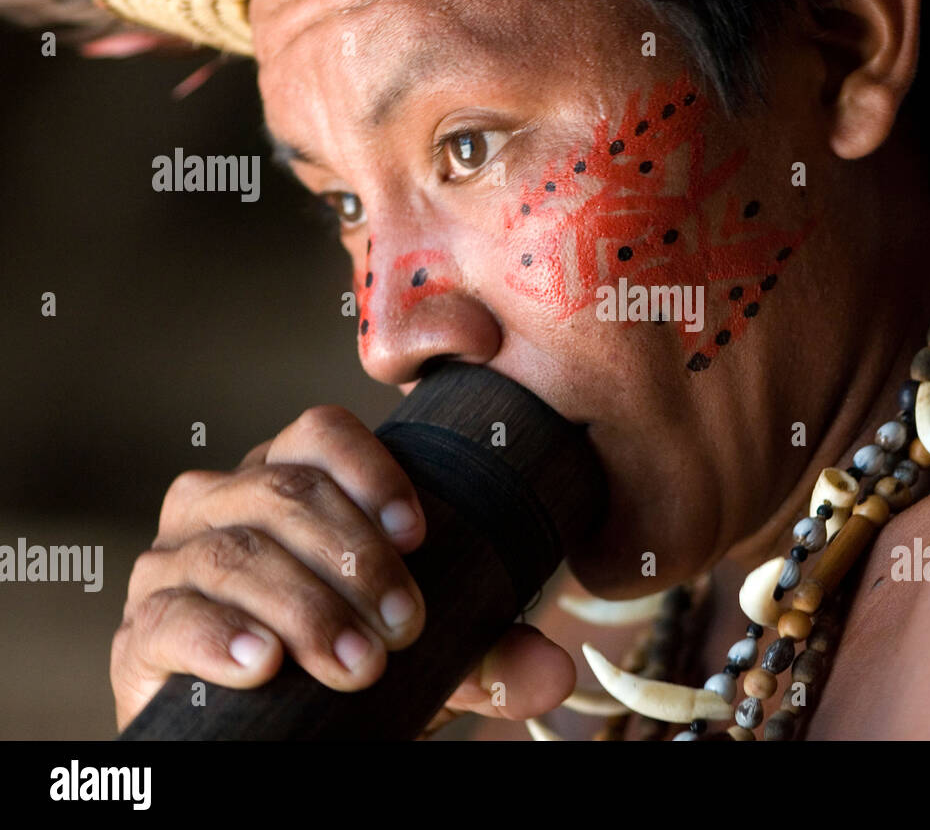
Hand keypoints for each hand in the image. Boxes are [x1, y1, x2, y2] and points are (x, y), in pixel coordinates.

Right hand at [111, 405, 574, 734]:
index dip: (371, 472)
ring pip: (236, 552)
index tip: (421, 534)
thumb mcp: (426, 658)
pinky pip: (172, 616)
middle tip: (406, 627)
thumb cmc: (345, 662)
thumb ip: (485, 655)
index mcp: (288, 480)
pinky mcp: (142, 629)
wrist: (265, 729)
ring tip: (356, 665)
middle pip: (286, 492)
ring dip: (306, 608)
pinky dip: (220, 636)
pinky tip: (263, 664)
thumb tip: (553, 671)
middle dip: (355, 560)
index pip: (320, 433)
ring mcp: (175, 560)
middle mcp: (223, 501)